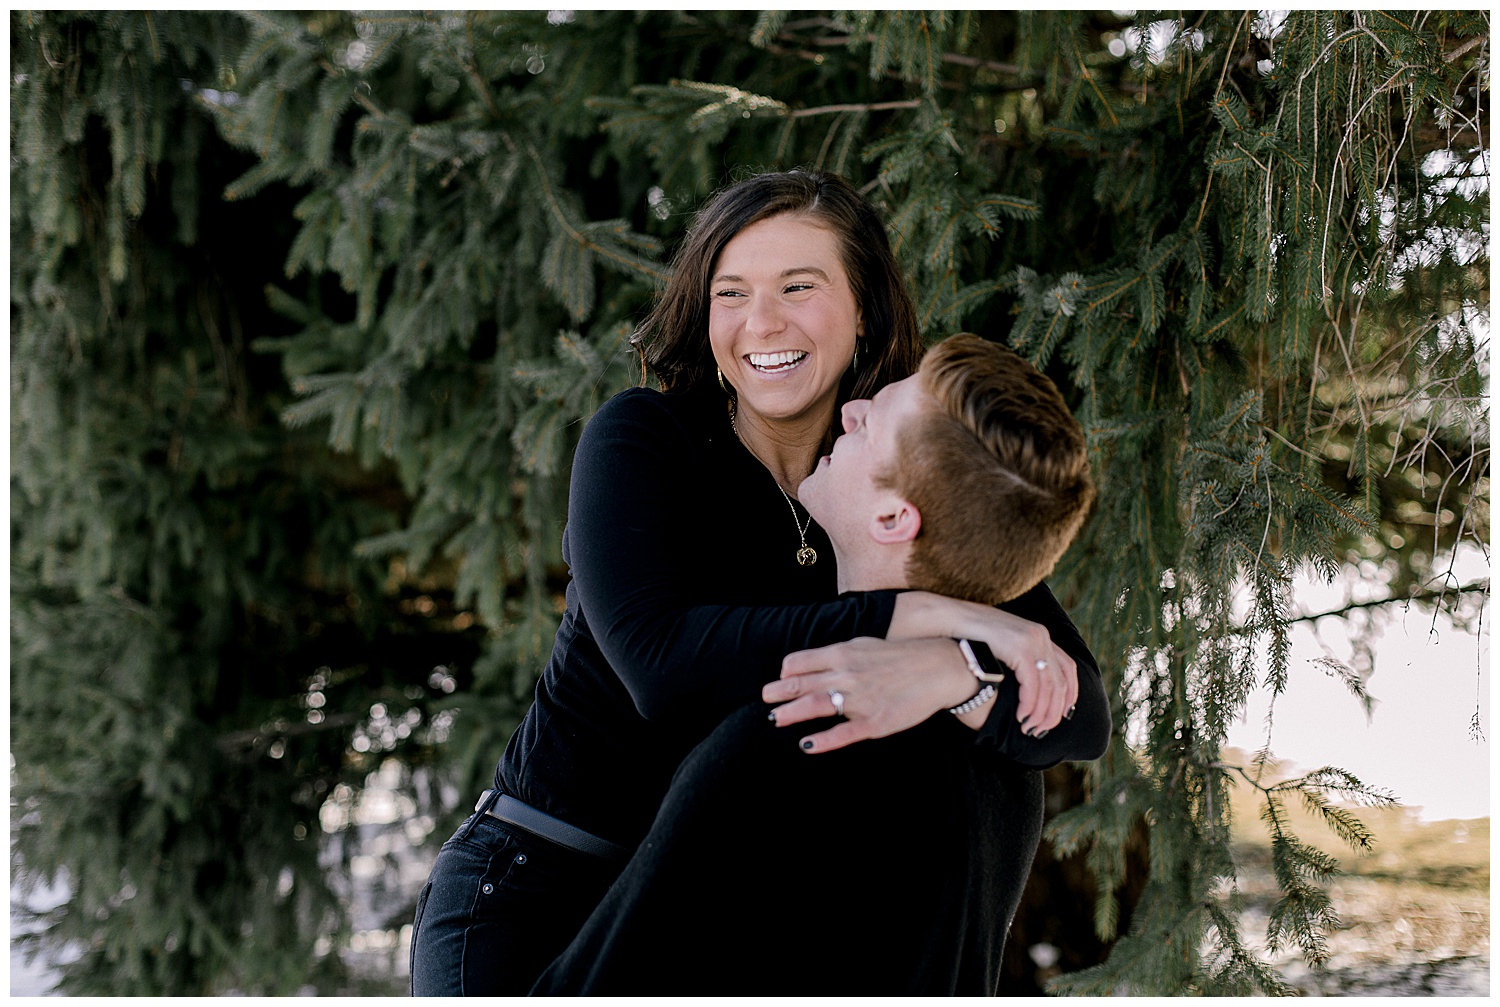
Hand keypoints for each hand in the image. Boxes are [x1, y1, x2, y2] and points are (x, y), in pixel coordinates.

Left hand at [761, 637, 976, 752]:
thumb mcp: (863, 645)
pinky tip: (806, 745)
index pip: (799, 662)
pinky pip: (842, 734)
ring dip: (790, 714)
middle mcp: (847, 674)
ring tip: (775, 720)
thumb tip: (807, 665)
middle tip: (765, 701)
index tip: (780, 682)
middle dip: (778, 694)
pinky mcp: (875, 723)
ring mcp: (860, 699)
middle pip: (801, 684)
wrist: (939, 667)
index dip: (785, 673)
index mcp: (843, 653)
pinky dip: (821, 740)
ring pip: (815, 706)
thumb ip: (834, 655)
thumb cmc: (899, 656)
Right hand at [888, 592, 1078, 735]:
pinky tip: (1021, 716)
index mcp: (1039, 634)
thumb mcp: (1001, 645)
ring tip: (1030, 728)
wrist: (951, 620)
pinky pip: (1033, 685)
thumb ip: (1016, 659)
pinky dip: (1030, 704)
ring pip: (1050, 686)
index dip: (1070, 693)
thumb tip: (1021, 682)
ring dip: (1042, 712)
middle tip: (1043, 729)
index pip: (1068, 667)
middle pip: (1062, 680)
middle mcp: (1041, 635)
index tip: (1065, 713)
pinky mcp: (1020, 648)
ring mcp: (1032, 640)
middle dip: (1055, 710)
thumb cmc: (969, 636)